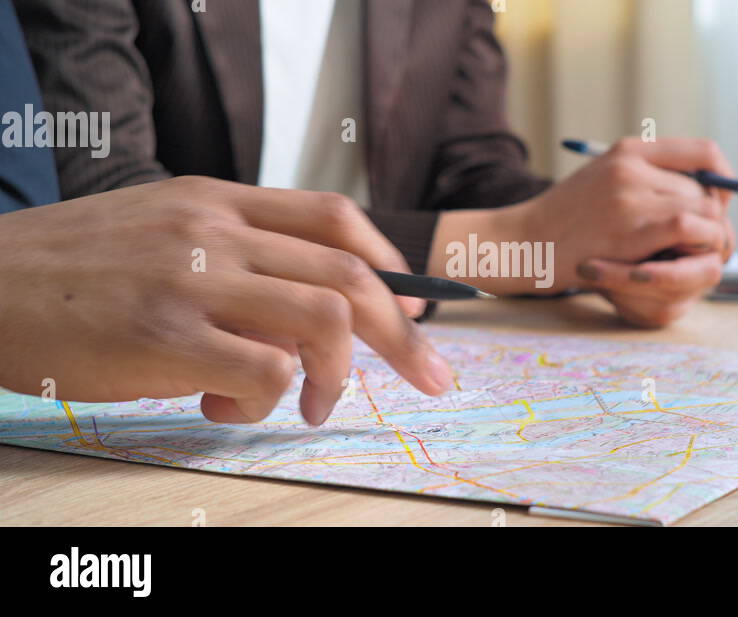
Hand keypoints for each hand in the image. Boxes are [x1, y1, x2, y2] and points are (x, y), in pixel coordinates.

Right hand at [0, 177, 453, 424]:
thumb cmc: (75, 268)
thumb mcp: (161, 230)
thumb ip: (236, 256)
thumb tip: (310, 310)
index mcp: (216, 200)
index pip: (334, 217)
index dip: (389, 262)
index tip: (413, 304)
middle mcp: (215, 230)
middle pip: (350, 275)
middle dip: (405, 333)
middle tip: (431, 374)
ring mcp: (193, 279)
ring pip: (325, 319)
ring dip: (338, 374)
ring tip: (312, 401)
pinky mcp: (166, 334)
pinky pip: (267, 371)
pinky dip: (268, 402)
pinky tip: (227, 407)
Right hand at [429, 137, 735, 326]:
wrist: (522, 243)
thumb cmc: (563, 222)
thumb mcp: (602, 182)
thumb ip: (645, 181)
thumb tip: (704, 197)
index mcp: (629, 151)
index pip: (703, 152)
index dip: (724, 181)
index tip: (720, 206)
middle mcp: (632, 166)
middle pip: (705, 190)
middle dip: (716, 222)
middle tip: (713, 247)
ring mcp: (630, 196)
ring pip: (701, 211)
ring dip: (709, 239)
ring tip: (699, 259)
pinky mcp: (629, 230)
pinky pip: (686, 230)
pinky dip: (693, 248)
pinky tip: (679, 264)